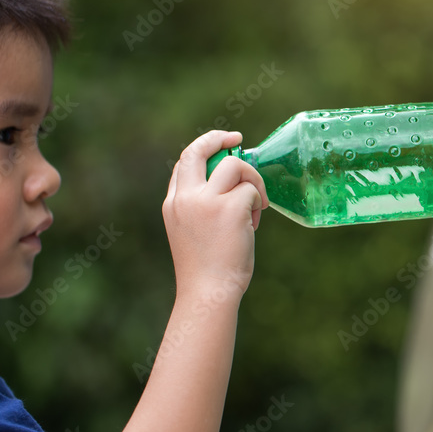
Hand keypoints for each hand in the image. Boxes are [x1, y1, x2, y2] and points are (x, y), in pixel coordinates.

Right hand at [162, 130, 268, 298]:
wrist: (209, 293)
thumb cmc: (207, 270)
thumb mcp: (193, 231)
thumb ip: (203, 206)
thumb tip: (235, 181)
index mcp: (173, 204)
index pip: (185, 163)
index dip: (204, 149)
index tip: (222, 145)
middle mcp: (185, 198)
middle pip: (198, 150)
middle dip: (218, 138)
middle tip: (237, 139)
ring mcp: (206, 201)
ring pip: (235, 165)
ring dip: (252, 179)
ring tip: (256, 205)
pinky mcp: (229, 208)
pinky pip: (251, 190)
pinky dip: (259, 201)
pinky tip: (255, 223)